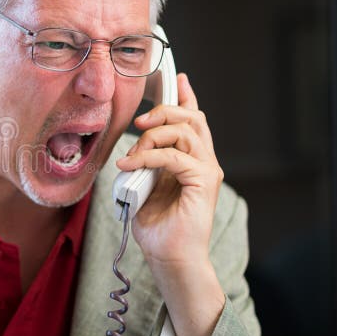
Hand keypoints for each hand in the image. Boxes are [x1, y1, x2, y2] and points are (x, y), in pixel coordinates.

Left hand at [116, 73, 222, 267]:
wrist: (169, 257)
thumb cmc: (156, 225)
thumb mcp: (142, 185)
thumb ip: (143, 163)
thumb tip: (129, 148)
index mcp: (191, 159)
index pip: (193, 119)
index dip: (186, 97)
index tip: (176, 78)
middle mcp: (204, 161)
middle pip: (191, 117)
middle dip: (162, 111)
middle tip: (138, 123)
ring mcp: (207, 170)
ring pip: (185, 131)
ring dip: (153, 136)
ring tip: (132, 154)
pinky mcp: (204, 182)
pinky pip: (175, 156)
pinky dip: (149, 156)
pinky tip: (131, 165)